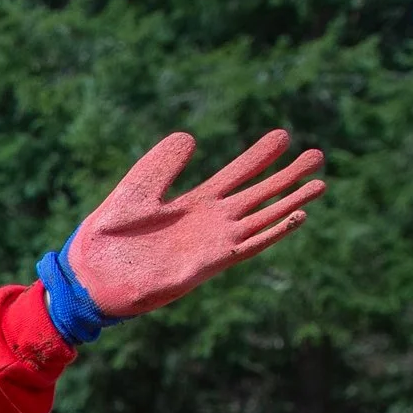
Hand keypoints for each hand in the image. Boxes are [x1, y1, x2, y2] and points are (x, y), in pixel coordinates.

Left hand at [69, 130, 324, 318]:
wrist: (92, 277)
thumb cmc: (107, 238)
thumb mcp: (135, 192)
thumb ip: (161, 166)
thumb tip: (190, 137)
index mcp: (191, 204)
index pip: (234, 176)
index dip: (258, 157)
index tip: (283, 136)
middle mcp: (209, 222)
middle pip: (257, 194)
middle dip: (286, 176)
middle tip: (318, 154)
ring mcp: (212, 242)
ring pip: (262, 218)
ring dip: (290, 201)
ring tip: (320, 182)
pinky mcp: (209, 262)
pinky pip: (250, 245)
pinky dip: (274, 231)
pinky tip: (297, 214)